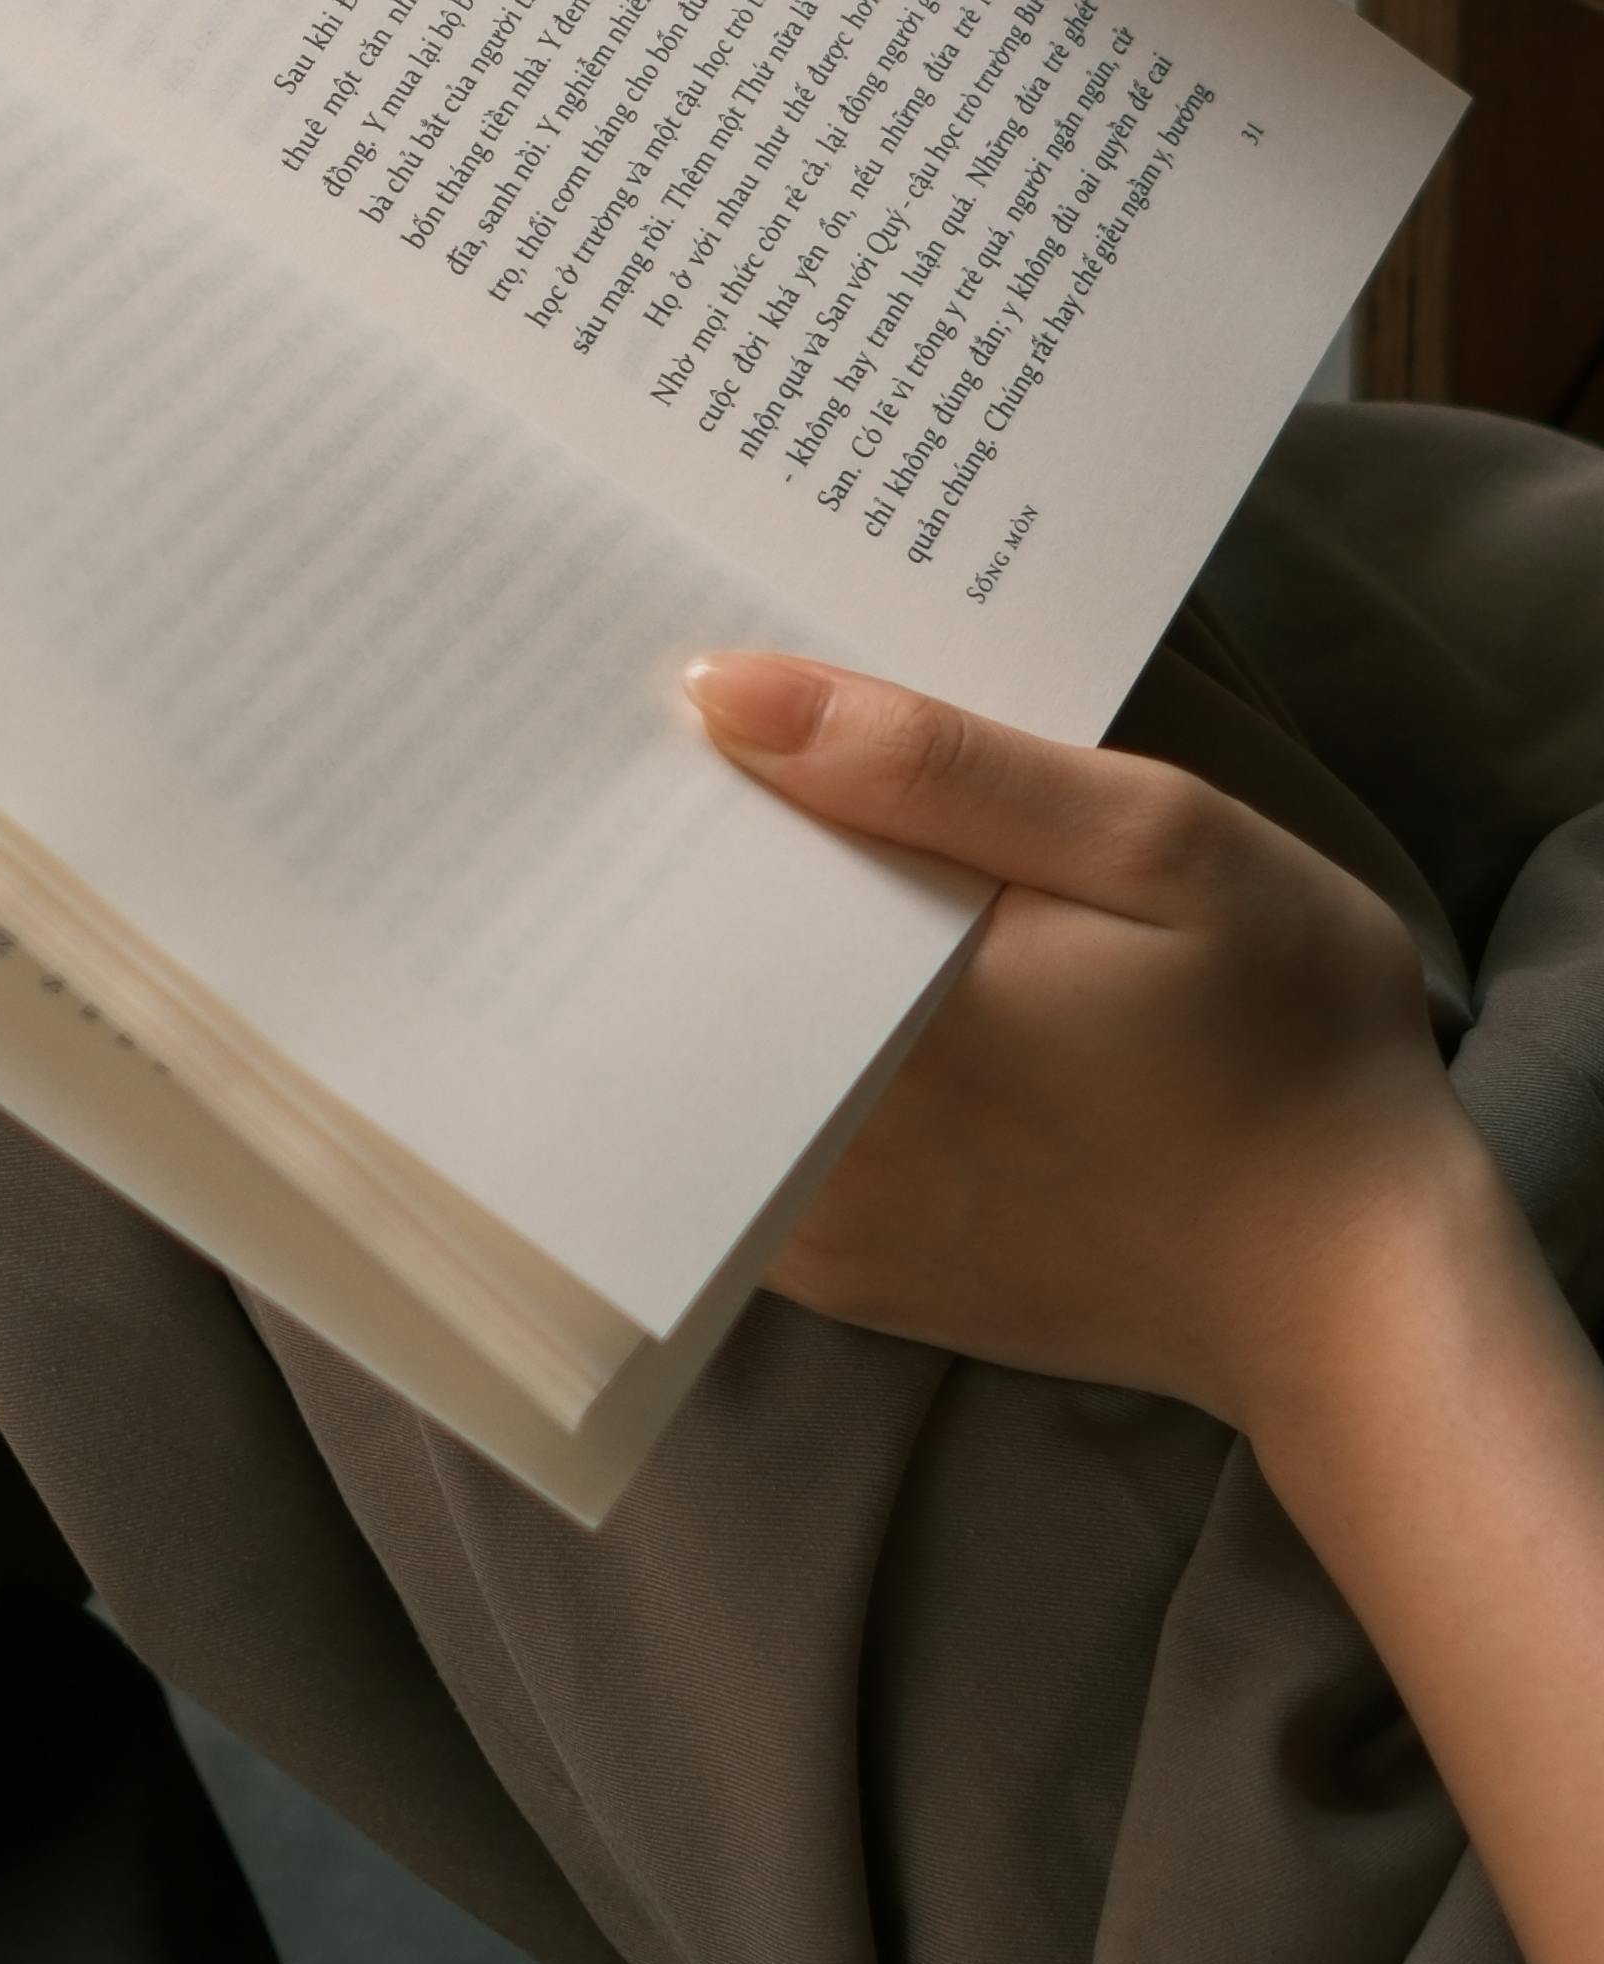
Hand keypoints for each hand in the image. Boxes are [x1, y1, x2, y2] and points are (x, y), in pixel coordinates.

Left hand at [694, 653, 1603, 1963]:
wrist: (1362, 1295)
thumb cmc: (1287, 1041)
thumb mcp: (1153, 843)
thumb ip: (937, 765)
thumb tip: (725, 690)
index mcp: (869, 1009)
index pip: (686, 870)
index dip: (643, 772)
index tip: (601, 668)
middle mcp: (805, 1131)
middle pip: (667, 960)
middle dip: (649, 847)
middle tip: (619, 716)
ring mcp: (818, 1224)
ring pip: (687, 1050)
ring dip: (686, 947)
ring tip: (681, 816)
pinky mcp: (854, 1272)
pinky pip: (737, 1134)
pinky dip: (737, 1043)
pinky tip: (770, 953)